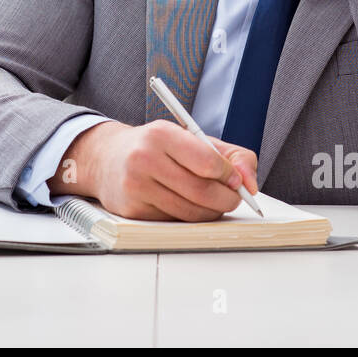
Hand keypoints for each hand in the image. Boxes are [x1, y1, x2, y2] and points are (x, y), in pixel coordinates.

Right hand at [49, 120, 257, 220]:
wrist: (107, 159)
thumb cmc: (155, 148)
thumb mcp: (190, 138)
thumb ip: (230, 155)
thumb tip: (250, 183)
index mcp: (161, 134)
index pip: (207, 161)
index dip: (229, 175)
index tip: (236, 181)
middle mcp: (144, 158)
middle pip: (201, 191)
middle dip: (226, 199)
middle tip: (233, 198)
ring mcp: (136, 187)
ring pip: (190, 212)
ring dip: (210, 212)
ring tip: (213, 203)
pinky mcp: (132, 211)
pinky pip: (174, 222)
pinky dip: (189, 219)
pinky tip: (187, 206)